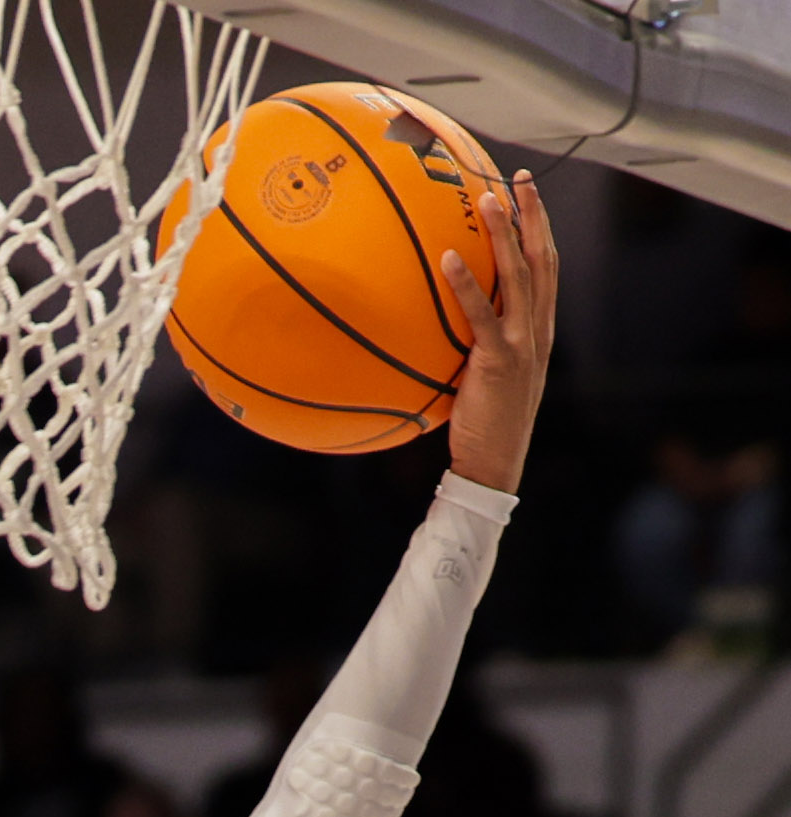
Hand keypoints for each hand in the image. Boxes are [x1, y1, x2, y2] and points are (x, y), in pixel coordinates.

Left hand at [443, 170, 557, 495]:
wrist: (495, 463)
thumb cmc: (486, 419)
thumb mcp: (488, 370)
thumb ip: (480, 339)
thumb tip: (446, 314)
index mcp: (540, 327)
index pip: (546, 264)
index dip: (540, 225)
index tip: (527, 191)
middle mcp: (539, 328)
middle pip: (541, 258)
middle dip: (532, 214)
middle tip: (518, 177)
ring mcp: (523, 343)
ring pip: (518, 277)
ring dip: (503, 235)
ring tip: (487, 200)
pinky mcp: (498, 361)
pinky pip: (482, 316)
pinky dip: (466, 286)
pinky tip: (448, 260)